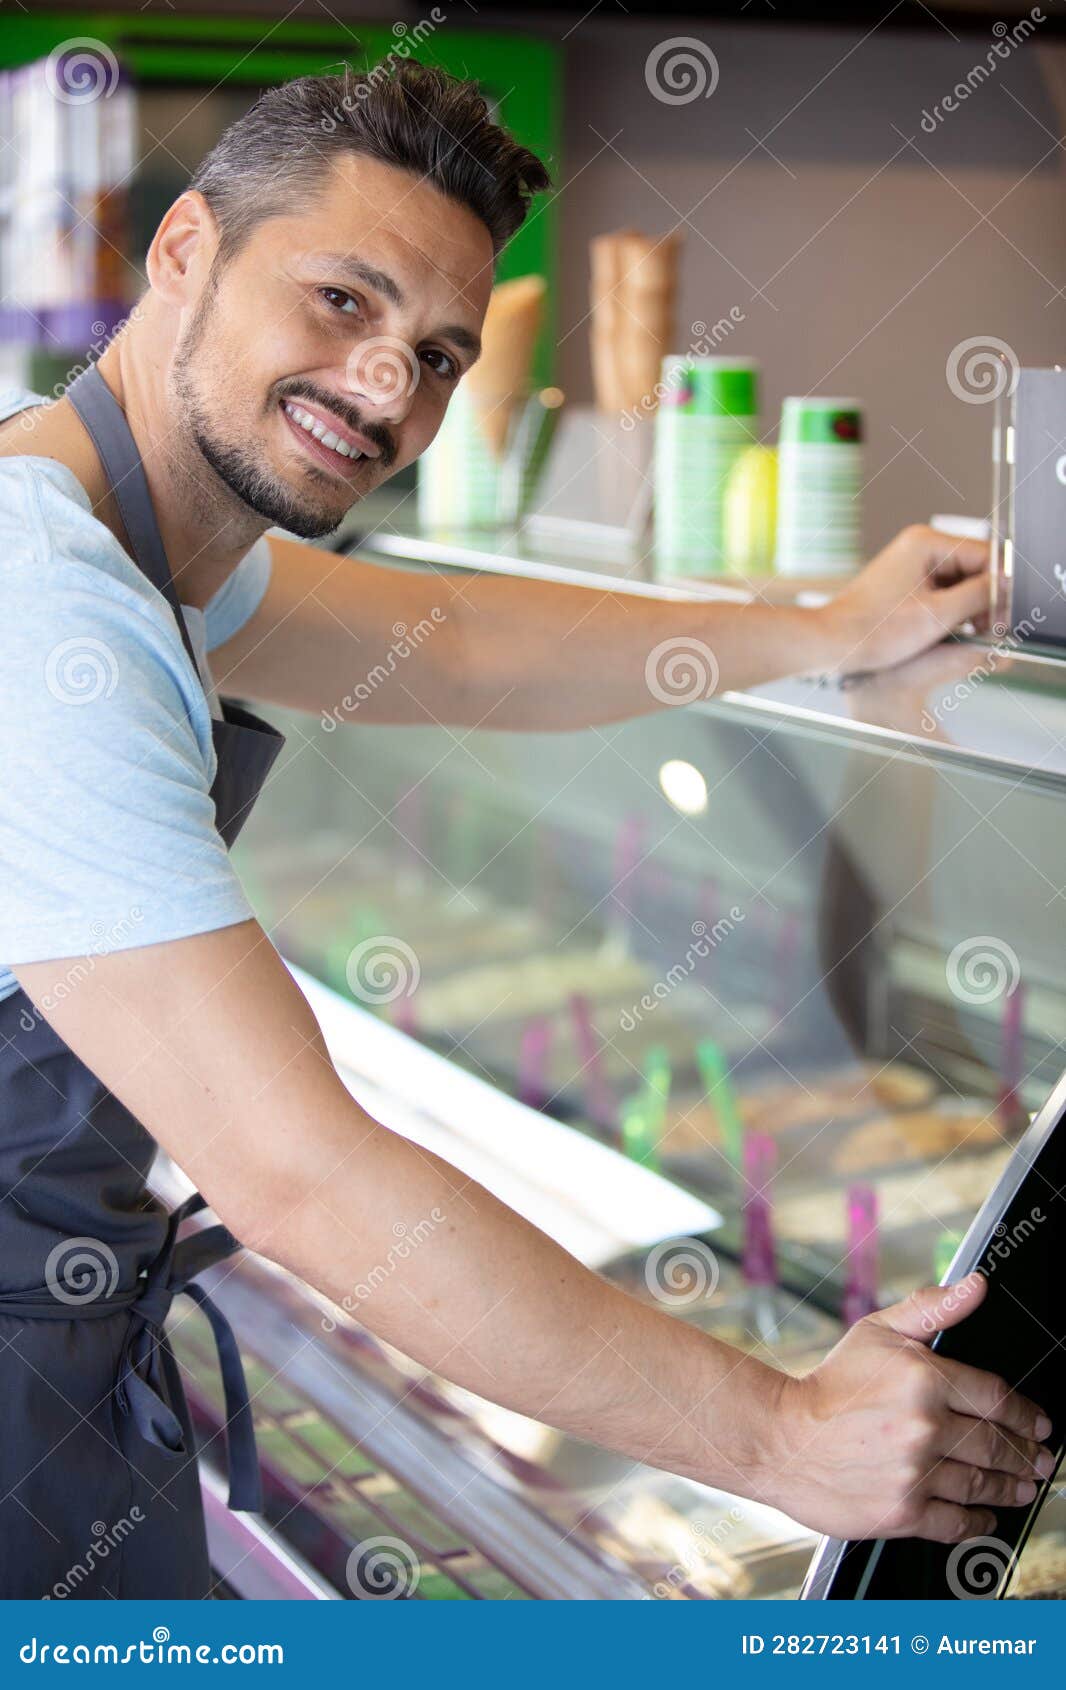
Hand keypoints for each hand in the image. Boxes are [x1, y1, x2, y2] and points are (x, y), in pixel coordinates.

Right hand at [761, 1273, 1053, 1541]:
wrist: (780, 1438)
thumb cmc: (828, 1386)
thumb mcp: (877, 1331)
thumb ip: (932, 1308)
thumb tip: (976, 1286)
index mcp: (924, 1379)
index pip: (996, 1398)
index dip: (1027, 1414)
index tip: (1039, 1424)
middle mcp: (925, 1427)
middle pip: (998, 1445)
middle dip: (1026, 1455)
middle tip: (1039, 1460)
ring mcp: (915, 1473)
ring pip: (982, 1484)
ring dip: (1011, 1487)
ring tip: (1022, 1486)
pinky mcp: (903, 1513)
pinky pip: (958, 1522)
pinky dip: (980, 1521)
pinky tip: (987, 1514)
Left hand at [815, 524, 990, 675]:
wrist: (833, 643)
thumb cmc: (873, 630)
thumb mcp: (937, 615)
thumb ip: (979, 595)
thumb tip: (1008, 584)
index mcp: (926, 543)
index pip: (985, 556)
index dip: (1000, 587)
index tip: (1004, 617)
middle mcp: (920, 546)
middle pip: (975, 568)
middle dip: (986, 599)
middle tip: (991, 631)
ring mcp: (913, 564)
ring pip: (962, 582)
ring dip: (972, 608)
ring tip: (974, 636)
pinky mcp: (909, 583)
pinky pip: (944, 592)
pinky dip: (954, 611)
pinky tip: (955, 633)